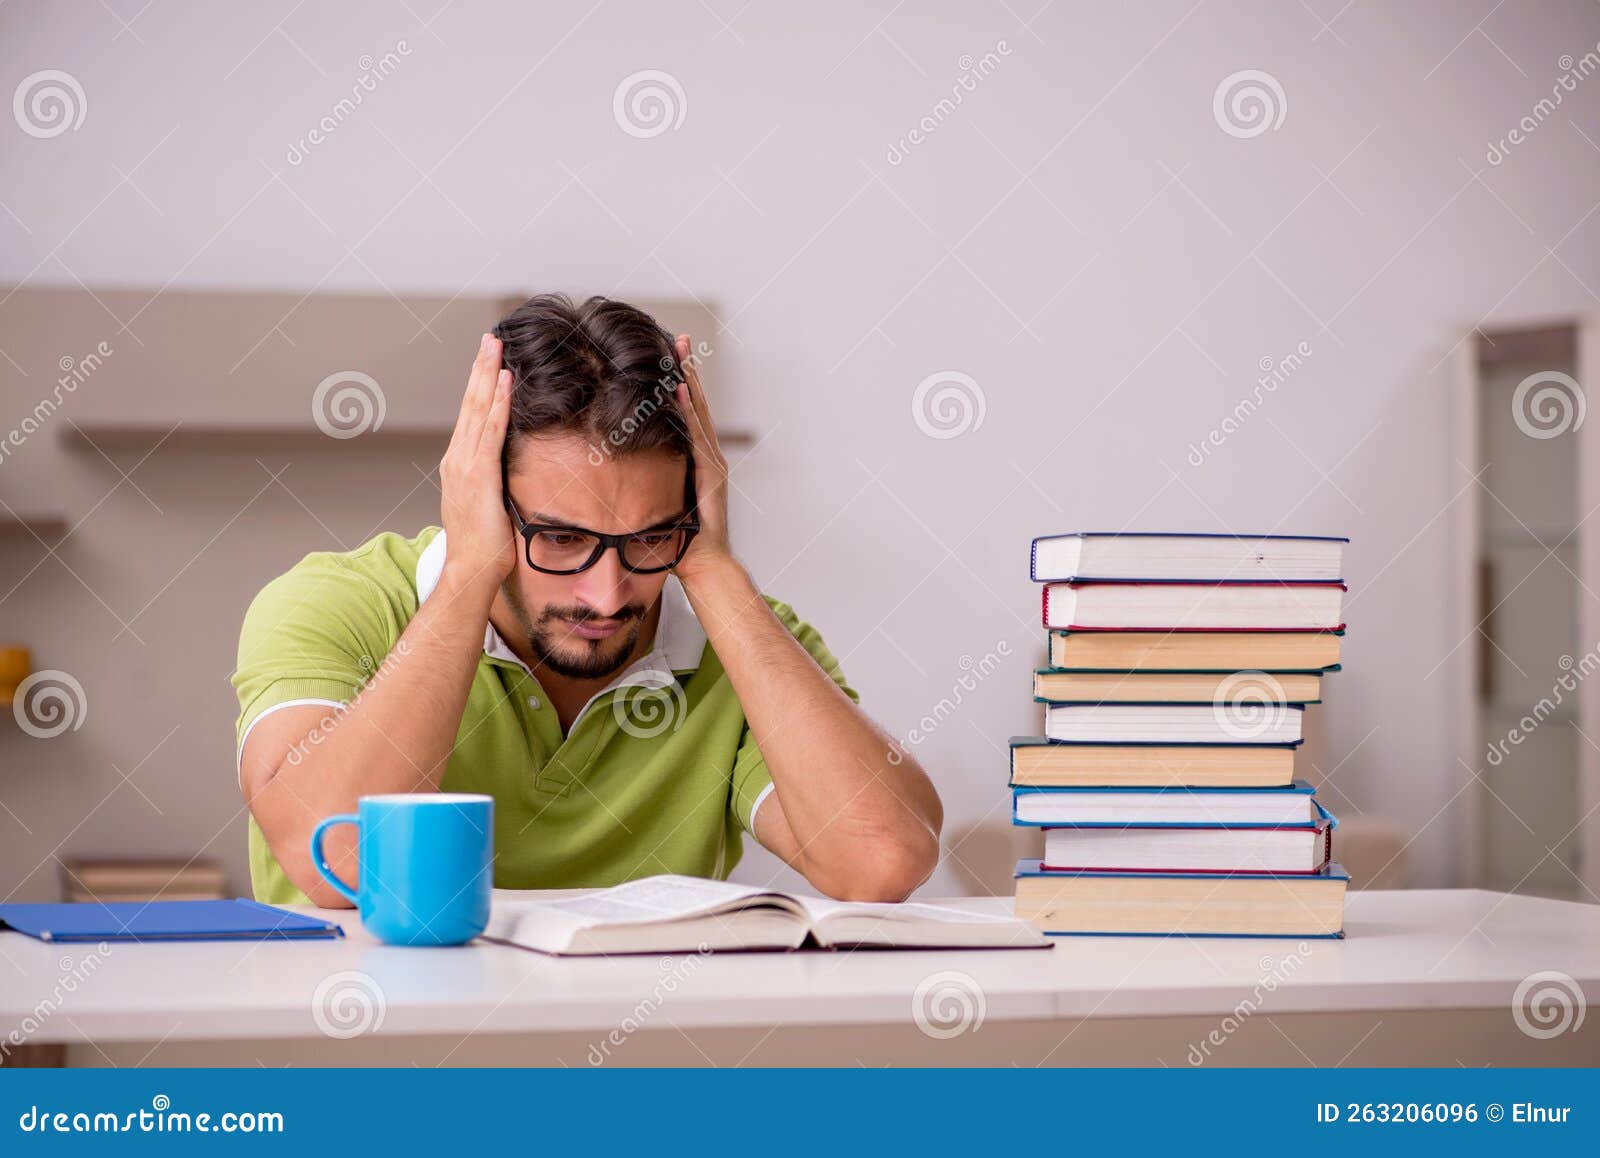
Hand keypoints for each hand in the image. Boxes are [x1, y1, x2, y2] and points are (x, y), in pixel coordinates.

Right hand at [438, 333, 515, 597]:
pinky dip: (498, 403)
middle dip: (481, 368)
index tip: (491, 360)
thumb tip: (518, 469)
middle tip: (490, 338)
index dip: (481, 385)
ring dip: (487, 375)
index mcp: (461, 464)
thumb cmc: (486, 545)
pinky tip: (505, 382)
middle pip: (470, 403)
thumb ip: (500, 481)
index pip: (472, 415)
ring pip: (477, 409)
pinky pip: (490, 430)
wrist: (472, 570)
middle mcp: (457, 458)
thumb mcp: (493, 504)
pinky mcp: (478, 474)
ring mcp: (464, 464)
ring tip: (495, 346)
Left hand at [671, 333, 734, 584]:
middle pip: (696, 404)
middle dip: (687, 370)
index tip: (668, 357)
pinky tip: (678, 388)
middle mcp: (709, 456)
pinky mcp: (710, 473)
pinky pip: (696, 435)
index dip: (678, 384)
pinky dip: (688, 410)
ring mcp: (712, 462)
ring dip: (689, 380)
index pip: (687, 414)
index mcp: (697, 460)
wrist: (705, 566)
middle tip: (677, 338)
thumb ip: (647, 484)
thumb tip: (616, 470)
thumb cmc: (679, 542)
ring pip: (698, 412)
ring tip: (680, 350)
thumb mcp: (659, 504)